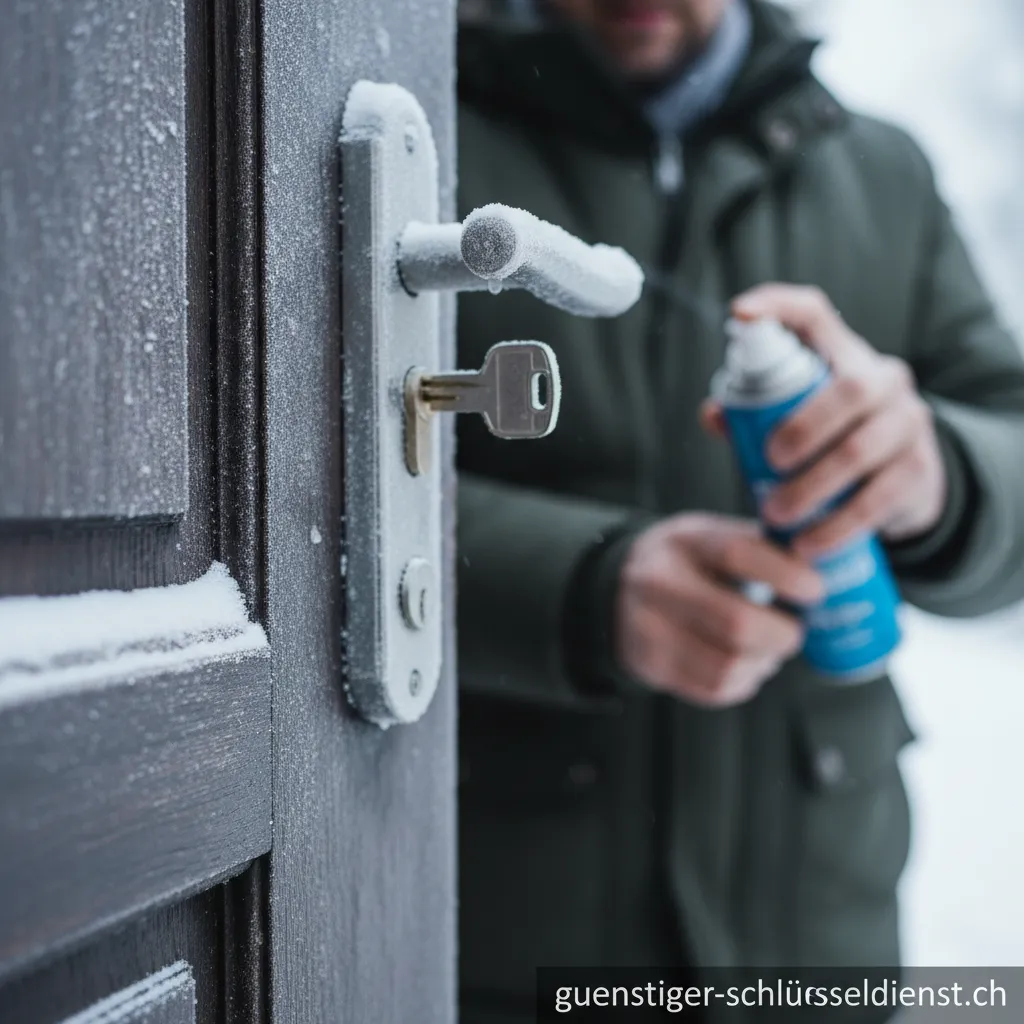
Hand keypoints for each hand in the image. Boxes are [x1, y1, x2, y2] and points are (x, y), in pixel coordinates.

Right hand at [616, 513, 823, 707]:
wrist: (618, 587)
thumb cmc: (685, 561)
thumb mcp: (711, 534)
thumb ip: (760, 546)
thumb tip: (826, 567)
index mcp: (684, 542)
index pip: (738, 554)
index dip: (785, 575)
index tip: (815, 591)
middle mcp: (660, 583)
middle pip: (736, 623)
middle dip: (781, 635)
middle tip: (795, 633)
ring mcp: (649, 628)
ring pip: (727, 666)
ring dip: (763, 663)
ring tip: (768, 651)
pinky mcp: (650, 665)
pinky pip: (713, 689)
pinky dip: (742, 682)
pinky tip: (745, 665)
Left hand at [702, 284, 947, 558]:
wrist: (902, 488)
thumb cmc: (830, 444)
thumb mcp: (794, 423)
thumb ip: (752, 418)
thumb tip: (713, 413)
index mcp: (842, 356)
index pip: (814, 313)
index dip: (777, 306)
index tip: (739, 316)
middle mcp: (883, 379)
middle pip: (848, 389)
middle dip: (802, 427)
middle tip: (768, 463)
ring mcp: (908, 423)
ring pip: (862, 449)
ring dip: (813, 487)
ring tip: (776, 516)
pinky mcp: (920, 470)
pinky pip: (878, 498)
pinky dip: (837, 525)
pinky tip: (808, 545)